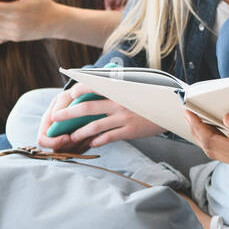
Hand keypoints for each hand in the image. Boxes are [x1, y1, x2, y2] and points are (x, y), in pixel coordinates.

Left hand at [36, 83, 164, 151]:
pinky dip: (98, 141)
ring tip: (70, 136)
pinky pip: (109, 137)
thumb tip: (99, 86)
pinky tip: (91, 143)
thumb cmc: (152, 95)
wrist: (173, 108)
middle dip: (68, 113)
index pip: (92, 87)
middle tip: (55, 118)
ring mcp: (124, 118)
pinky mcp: (130, 131)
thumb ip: (117, 87)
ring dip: (79, 132)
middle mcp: (119, 103)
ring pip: (95, 126)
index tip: (67, 95)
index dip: (78, 91)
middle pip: (87, 108)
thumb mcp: (135, 86)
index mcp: (119, 89)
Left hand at [184, 110, 228, 178]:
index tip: (189, 113)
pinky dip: (223, 142)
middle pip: (213, 150)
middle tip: (190, 115)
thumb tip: (227, 118)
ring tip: (202, 121)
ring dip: (209, 138)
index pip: (214, 143)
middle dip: (199, 132)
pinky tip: (224, 131)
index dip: (198, 128)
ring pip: (222, 153)